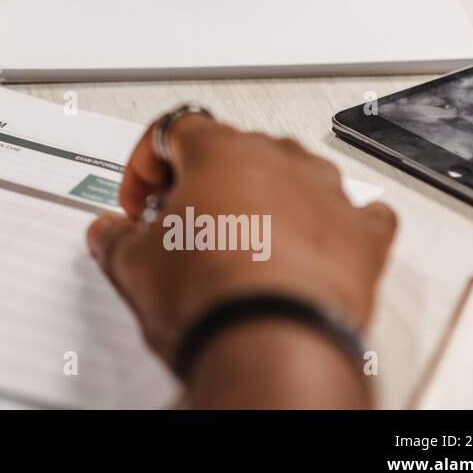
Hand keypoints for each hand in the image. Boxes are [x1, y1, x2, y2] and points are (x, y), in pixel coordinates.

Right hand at [86, 114, 396, 404]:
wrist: (273, 343)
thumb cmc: (212, 294)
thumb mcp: (134, 263)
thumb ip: (116, 236)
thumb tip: (111, 235)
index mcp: (219, 149)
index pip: (172, 129)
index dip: (144, 165)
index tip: (137, 203)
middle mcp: (278, 159)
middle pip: (234, 149)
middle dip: (203, 182)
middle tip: (179, 223)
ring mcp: (326, 193)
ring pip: (294, 175)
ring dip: (265, 200)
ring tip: (239, 243)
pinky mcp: (362, 237)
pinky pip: (358, 215)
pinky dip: (335, 226)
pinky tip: (315, 243)